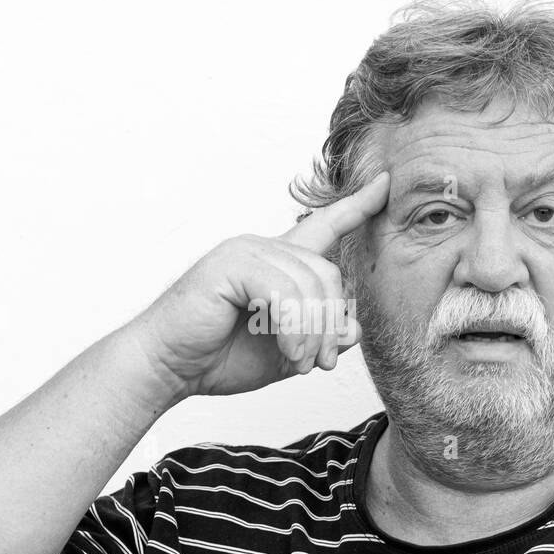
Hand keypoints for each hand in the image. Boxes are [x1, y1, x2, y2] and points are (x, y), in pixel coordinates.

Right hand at [127, 171, 389, 398]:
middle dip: (331, 323)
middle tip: (320, 363)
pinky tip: (287, 353)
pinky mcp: (231, 264)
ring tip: (300, 363)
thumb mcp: (287, 351)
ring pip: (310, 285)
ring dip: (312, 333)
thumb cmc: (218, 357)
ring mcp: (246, 251)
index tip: (387, 184)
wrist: (167, 368)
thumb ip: (320, 336)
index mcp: (278, 263)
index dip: (357, 206)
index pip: (325, 226)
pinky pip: (284, 292)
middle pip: (327, 273)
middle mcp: (264, 248)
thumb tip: (353, 327)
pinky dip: (293, 329)